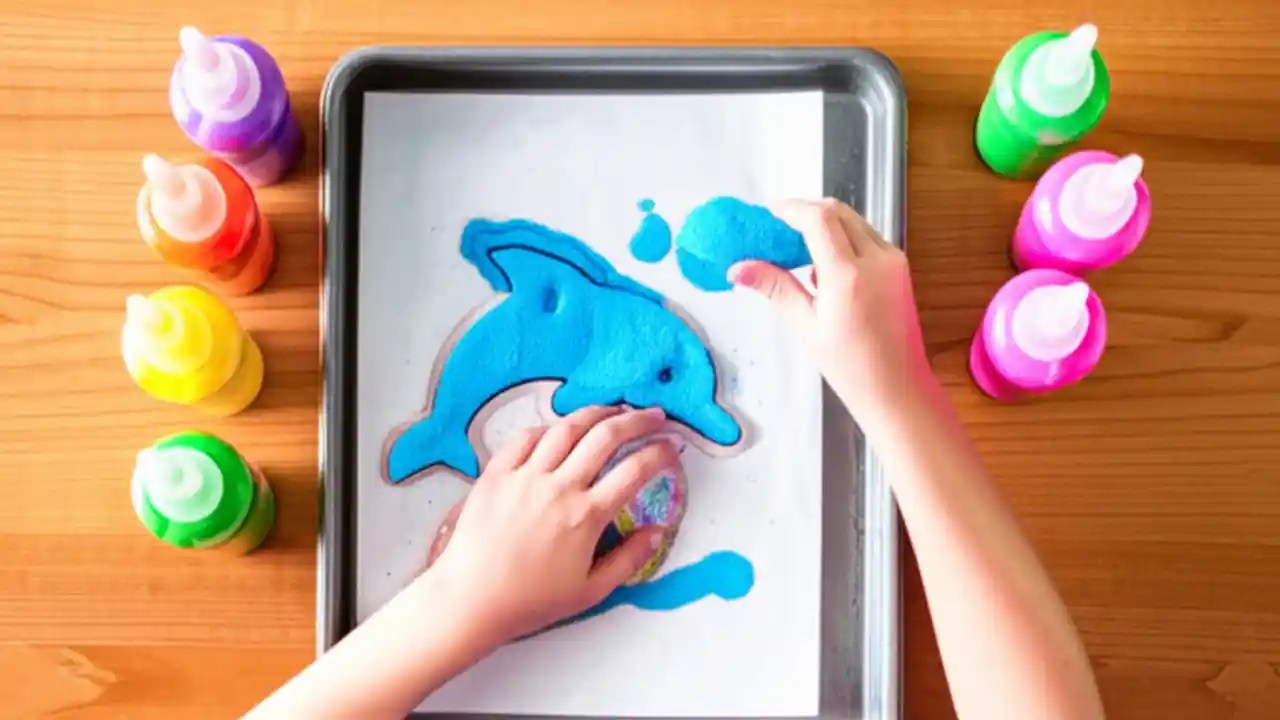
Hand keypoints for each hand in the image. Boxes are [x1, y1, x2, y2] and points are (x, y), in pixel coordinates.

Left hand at [421, 406, 676, 648]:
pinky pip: (525, 438)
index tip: (673, 447)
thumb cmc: (530, 602)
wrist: (469, 600)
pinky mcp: (496, 473)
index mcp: (586, 516)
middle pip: (606, 436)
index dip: (660, 453)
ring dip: (596, 413)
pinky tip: (560, 429)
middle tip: (654, 416)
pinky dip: (548, 428)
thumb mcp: (590, 591)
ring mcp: (525, 476)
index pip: (635, 471)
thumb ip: (628, 559)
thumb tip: (657, 531)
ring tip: (613, 410)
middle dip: (637, 420)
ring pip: (567, 428)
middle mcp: (559, 487)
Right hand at [728, 199, 931, 425]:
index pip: (818, 219)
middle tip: (776, 227)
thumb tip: (737, 268)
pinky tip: (823, 262)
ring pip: (854, 221)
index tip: (767, 215)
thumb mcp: (806, 326)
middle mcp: (877, 259)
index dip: (790, 209)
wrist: (897, 388)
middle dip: (805, 211)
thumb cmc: (849, 366)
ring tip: (795, 243)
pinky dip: (843, 236)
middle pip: (837, 212)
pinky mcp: (900, 266)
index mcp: (849, 276)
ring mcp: (893, 260)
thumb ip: (775, 287)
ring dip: (824, 222)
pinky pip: (867, 236)